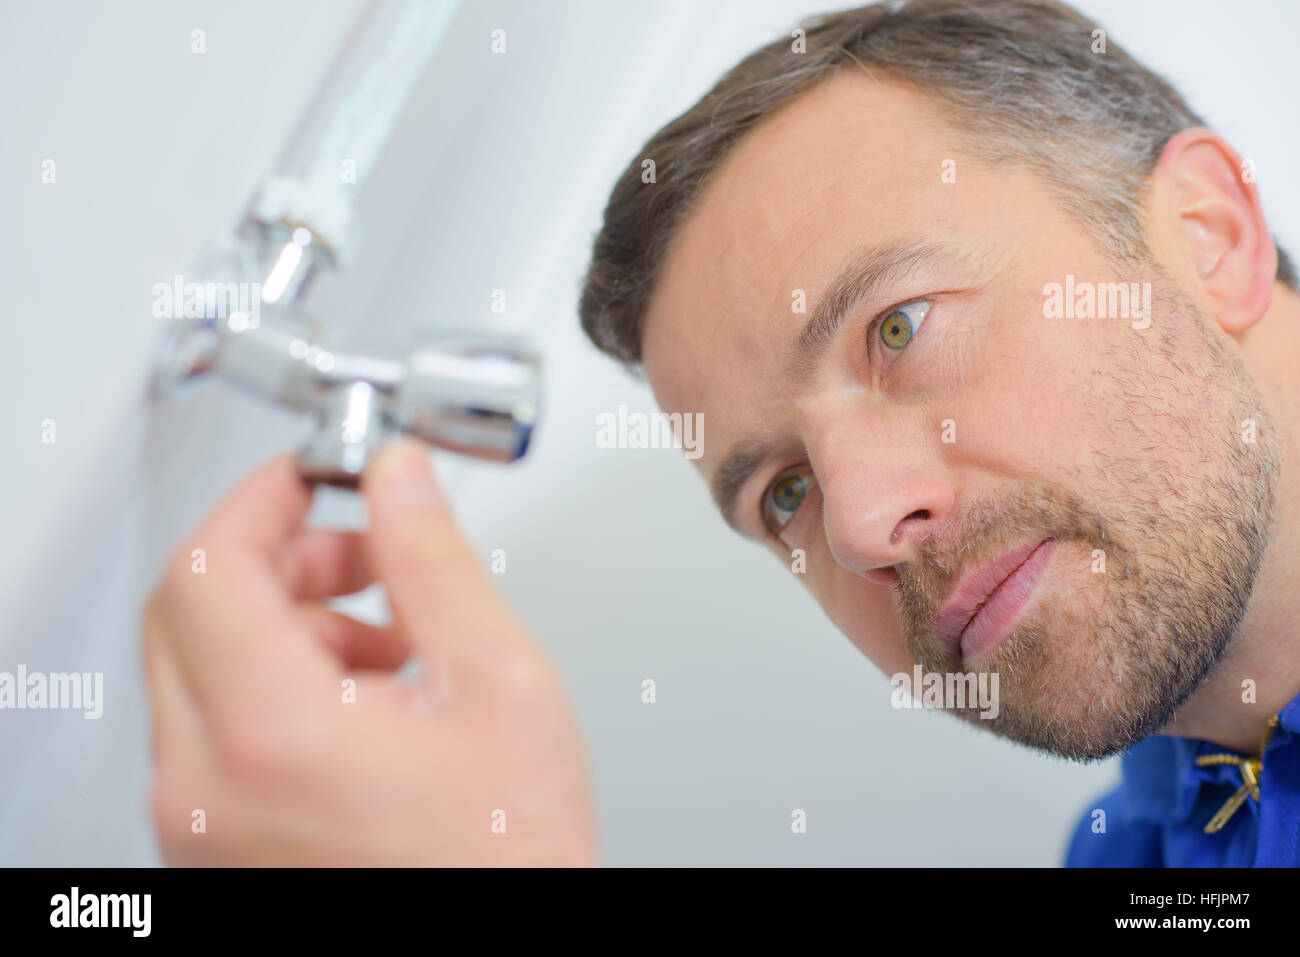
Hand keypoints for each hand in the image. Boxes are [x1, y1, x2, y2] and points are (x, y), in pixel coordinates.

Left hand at [142, 440, 596, 865]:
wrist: (504, 951)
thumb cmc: (509, 861)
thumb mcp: (499, 682)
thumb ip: (436, 560)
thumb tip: (398, 478)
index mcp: (268, 733)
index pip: (209, 562)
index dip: (267, 496)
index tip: (318, 475)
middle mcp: (204, 786)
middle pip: (187, 607)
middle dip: (279, 558)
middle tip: (362, 555)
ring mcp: (199, 823)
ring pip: (196, 665)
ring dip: (283, 622)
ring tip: (390, 641)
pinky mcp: (213, 844)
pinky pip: (211, 727)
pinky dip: (274, 684)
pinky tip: (367, 700)